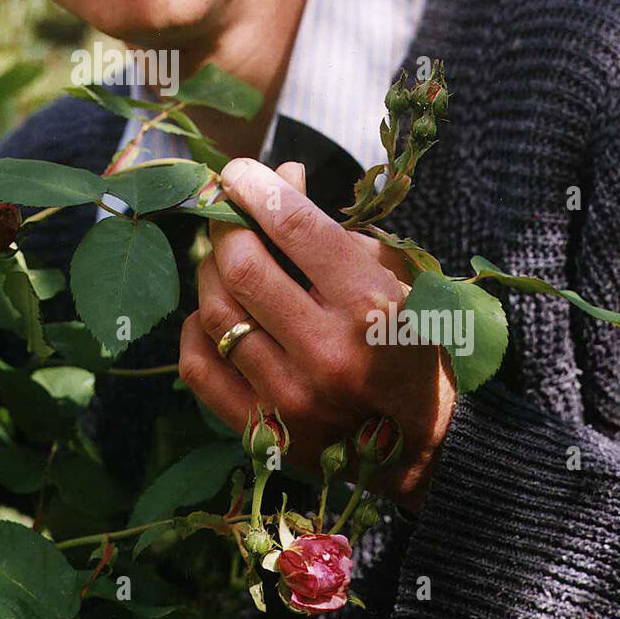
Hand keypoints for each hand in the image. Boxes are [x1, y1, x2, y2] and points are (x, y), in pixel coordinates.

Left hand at [178, 158, 456, 513]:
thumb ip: (335, 230)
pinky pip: (198, 364)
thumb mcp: (396, 280)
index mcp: (372, 308)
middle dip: (226, 223)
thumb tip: (280, 177)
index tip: (239, 170)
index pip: (295, 227)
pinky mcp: (260, 431)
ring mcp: (289, 398)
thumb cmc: (409, 348)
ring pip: (216, 310)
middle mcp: (328, 354)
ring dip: (209, 270)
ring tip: (222, 257)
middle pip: (243, 265)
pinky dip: (197, 326)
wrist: (422, 448)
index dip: (257, 185)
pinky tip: (214, 311)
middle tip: (227, 209)